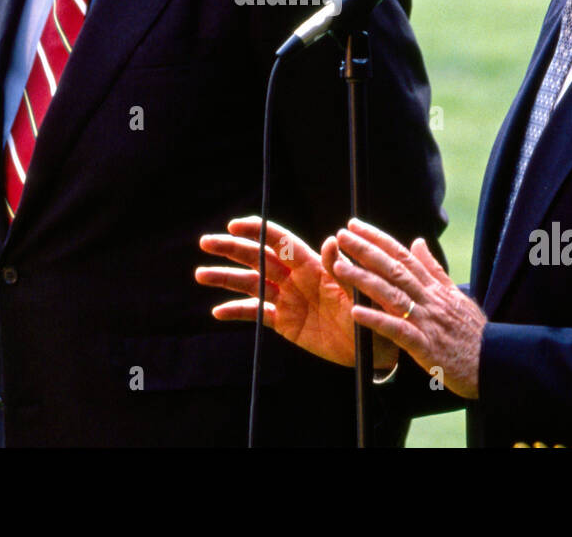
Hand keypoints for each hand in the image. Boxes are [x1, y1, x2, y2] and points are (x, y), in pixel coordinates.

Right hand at [196, 217, 358, 367]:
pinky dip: (236, 311)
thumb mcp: (357, 289)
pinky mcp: (284, 323)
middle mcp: (295, 279)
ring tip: (200, 273)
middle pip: (258, 258)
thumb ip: (340, 268)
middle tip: (206, 241)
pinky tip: (217, 311)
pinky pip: (255, 314)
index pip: (280, 242)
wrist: (370, 347)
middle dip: (232, 249)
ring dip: (226, 278)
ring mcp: (287, 300)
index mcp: (312, 266)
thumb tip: (331, 239)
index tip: (234, 224)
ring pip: (251, 284)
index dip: (258, 231)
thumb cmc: (370, 312)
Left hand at [333, 218, 485, 398]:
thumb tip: (417, 241)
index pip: (402, 255)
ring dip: (363, 280)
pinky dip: (376, 320)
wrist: (494, 363)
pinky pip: (397, 330)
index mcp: (434, 287)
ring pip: (391, 294)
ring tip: (339, 267)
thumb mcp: (456, 295)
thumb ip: (434, 269)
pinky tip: (355, 313)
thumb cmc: (473, 332)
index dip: (378, 239)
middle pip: (393, 269)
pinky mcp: (425, 346)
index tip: (355, 225)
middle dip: (365, 251)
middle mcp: (429, 299)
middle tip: (341, 236)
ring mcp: (427, 321)